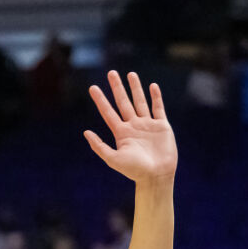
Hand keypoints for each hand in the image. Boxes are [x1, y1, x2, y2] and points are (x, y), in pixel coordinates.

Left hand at [85, 71, 176, 185]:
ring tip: (130, 74)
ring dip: (135, 88)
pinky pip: (158, 108)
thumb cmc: (134, 170)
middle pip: (123, 102)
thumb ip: (99, 146)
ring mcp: (147, 125)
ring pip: (140, 101)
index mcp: (121, 133)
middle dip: (117, 88)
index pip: (108, 112)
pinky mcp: (162, 126)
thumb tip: (85, 132)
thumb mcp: (113, 159)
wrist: (156, 175)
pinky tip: (152, 86)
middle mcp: (133, 126)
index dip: (100, 100)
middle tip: (111, 73)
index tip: (92, 88)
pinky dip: (156, 97)